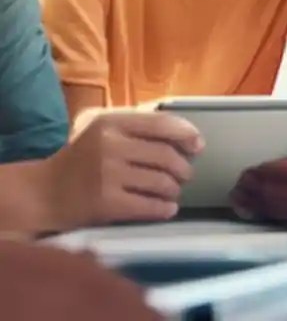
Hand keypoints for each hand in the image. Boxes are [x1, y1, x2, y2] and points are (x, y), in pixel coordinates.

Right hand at [45, 111, 202, 229]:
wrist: (43, 194)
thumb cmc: (81, 162)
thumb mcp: (104, 133)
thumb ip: (140, 131)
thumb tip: (190, 139)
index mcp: (111, 124)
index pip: (161, 124)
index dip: (187, 134)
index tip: (198, 146)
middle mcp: (110, 146)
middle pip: (167, 156)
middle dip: (183, 169)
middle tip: (184, 176)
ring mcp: (107, 175)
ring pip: (162, 182)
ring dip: (174, 190)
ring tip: (171, 192)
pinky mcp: (106, 203)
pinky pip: (150, 206)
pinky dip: (165, 208)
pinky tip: (167, 209)